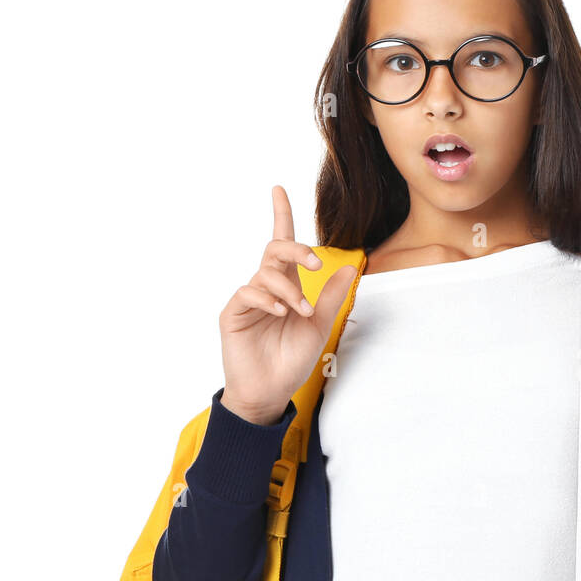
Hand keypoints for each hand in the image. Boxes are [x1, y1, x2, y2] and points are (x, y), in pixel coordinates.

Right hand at [217, 186, 355, 422]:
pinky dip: (267, 299)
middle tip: (316, 261)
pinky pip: (248, 292)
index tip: (278, 190)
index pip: (283, 245)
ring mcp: (248, 299)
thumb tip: (347, 268)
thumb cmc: (292, 359)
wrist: (271, 391)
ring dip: (289, 289)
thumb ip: (331, 297)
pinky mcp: (233, 314)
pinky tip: (281, 312)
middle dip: (296, 249)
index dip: (281, 216)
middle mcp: (267, 287)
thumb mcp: (319, 326)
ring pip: (266, 273)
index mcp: (288, 286)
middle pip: (275, 250)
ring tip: (301, 312)